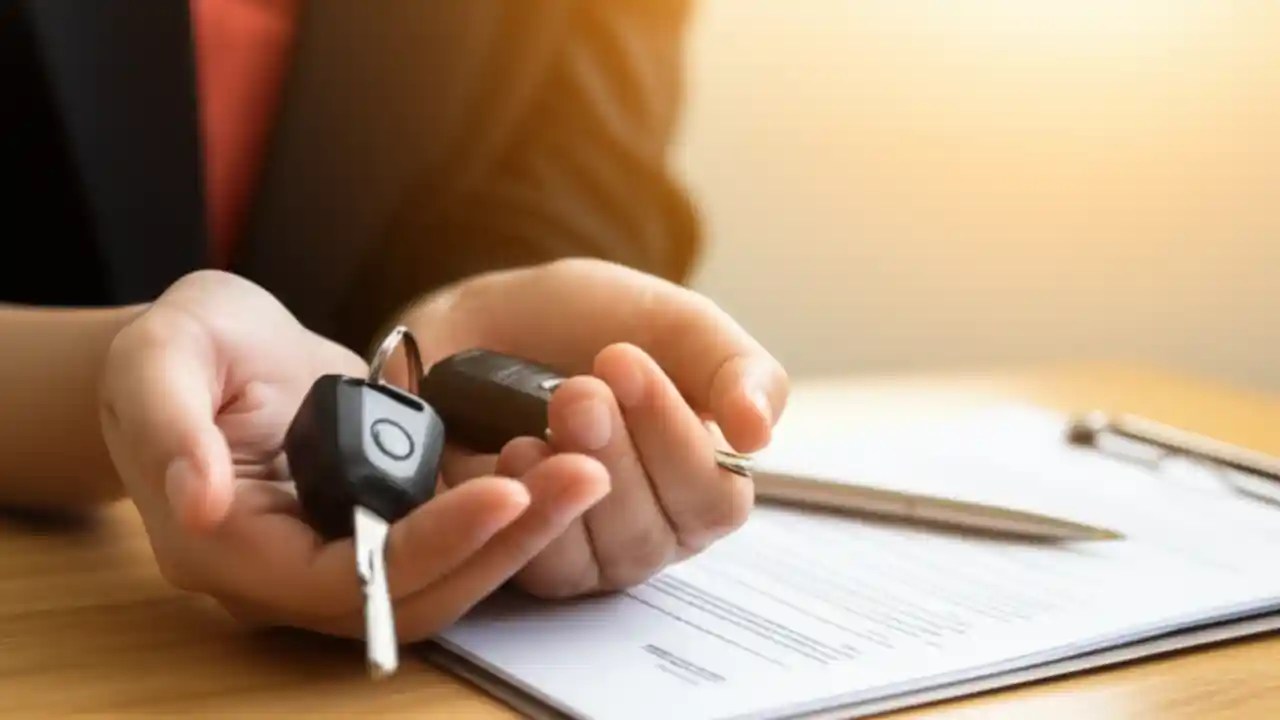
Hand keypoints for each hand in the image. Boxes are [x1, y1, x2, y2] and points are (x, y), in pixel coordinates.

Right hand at [98, 270, 608, 640]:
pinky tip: (561, 461)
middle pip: (413, 594)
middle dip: (504, 546)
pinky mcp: (381, 523)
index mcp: (231, 548)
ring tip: (588, 470)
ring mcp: (343, 551)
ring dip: (521, 534)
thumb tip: (193, 501)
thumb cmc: (178, 349)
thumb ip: (166, 426)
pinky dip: (510, 511)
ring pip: (444, 576)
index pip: (343, 580)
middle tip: (584, 478)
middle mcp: (293, 572)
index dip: (429, 547)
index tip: (506, 493)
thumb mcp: (158, 357)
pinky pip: (452, 537)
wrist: (211, 352)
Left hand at [397, 258, 788, 597]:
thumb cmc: (592, 326)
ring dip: (571, 480)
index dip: (672, 436)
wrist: (490, 321)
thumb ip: (734, 369)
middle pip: (653, 532)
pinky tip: (513, 453)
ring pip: (599, 555)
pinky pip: (542, 569)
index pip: (715, 498)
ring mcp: (594, 556)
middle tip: (578, 387)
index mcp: (706, 482)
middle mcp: (656, 531)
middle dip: (614, 452)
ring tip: (543, 414)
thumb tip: (758, 432)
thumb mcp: (677, 324)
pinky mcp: (531, 564)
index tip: (622, 361)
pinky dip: (530, 511)